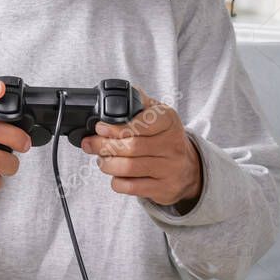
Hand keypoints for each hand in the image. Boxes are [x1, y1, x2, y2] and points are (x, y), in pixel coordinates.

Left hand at [81, 88, 202, 210]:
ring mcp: (170, 168)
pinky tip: (115, 175)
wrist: (190, 167)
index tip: (99, 127)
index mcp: (169, 121)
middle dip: (103, 146)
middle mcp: (173, 145)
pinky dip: (116, 181)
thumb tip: (121, 91)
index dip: (116, 127)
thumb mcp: (158, 114)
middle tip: (90, 144)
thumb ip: (140, 102)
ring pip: (129, 168)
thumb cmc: (165, 136)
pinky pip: (132, 187)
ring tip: (101, 159)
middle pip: (131, 147)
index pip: (142, 124)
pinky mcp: (164, 188)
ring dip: (107, 164)